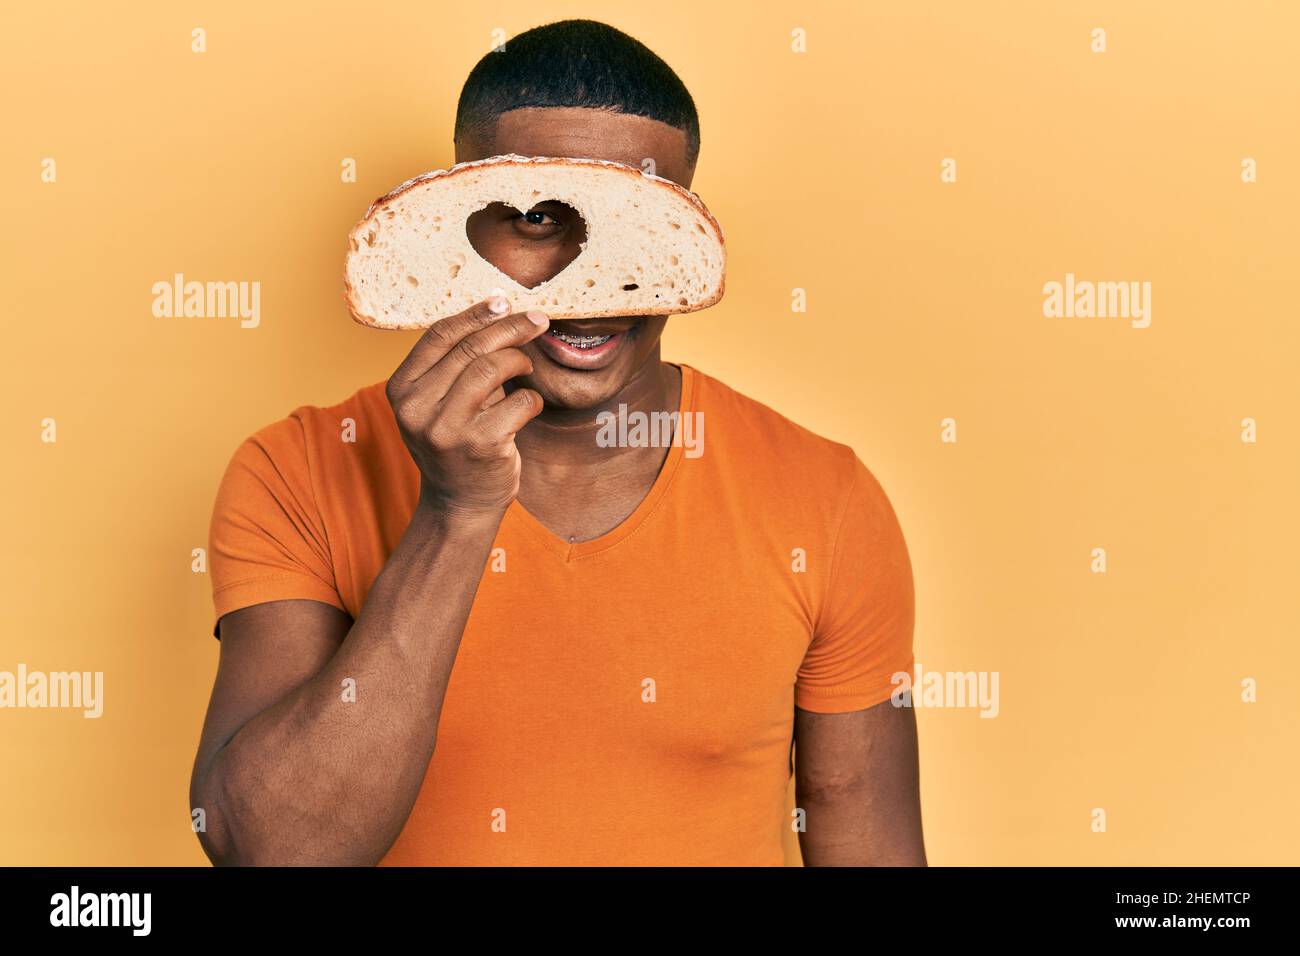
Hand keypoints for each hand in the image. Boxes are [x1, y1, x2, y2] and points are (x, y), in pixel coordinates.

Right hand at [385, 297, 547, 522]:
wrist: (460, 502)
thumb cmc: (457, 440)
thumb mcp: (439, 400)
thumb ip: (455, 363)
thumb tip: (499, 308)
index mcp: (401, 389)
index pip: (440, 335)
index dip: (476, 314)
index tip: (504, 302)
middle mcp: (416, 408)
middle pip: (470, 348)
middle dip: (510, 328)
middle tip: (538, 321)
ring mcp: (445, 429)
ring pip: (491, 369)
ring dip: (519, 362)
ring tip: (527, 369)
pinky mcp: (479, 445)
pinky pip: (518, 402)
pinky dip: (532, 399)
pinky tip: (529, 407)